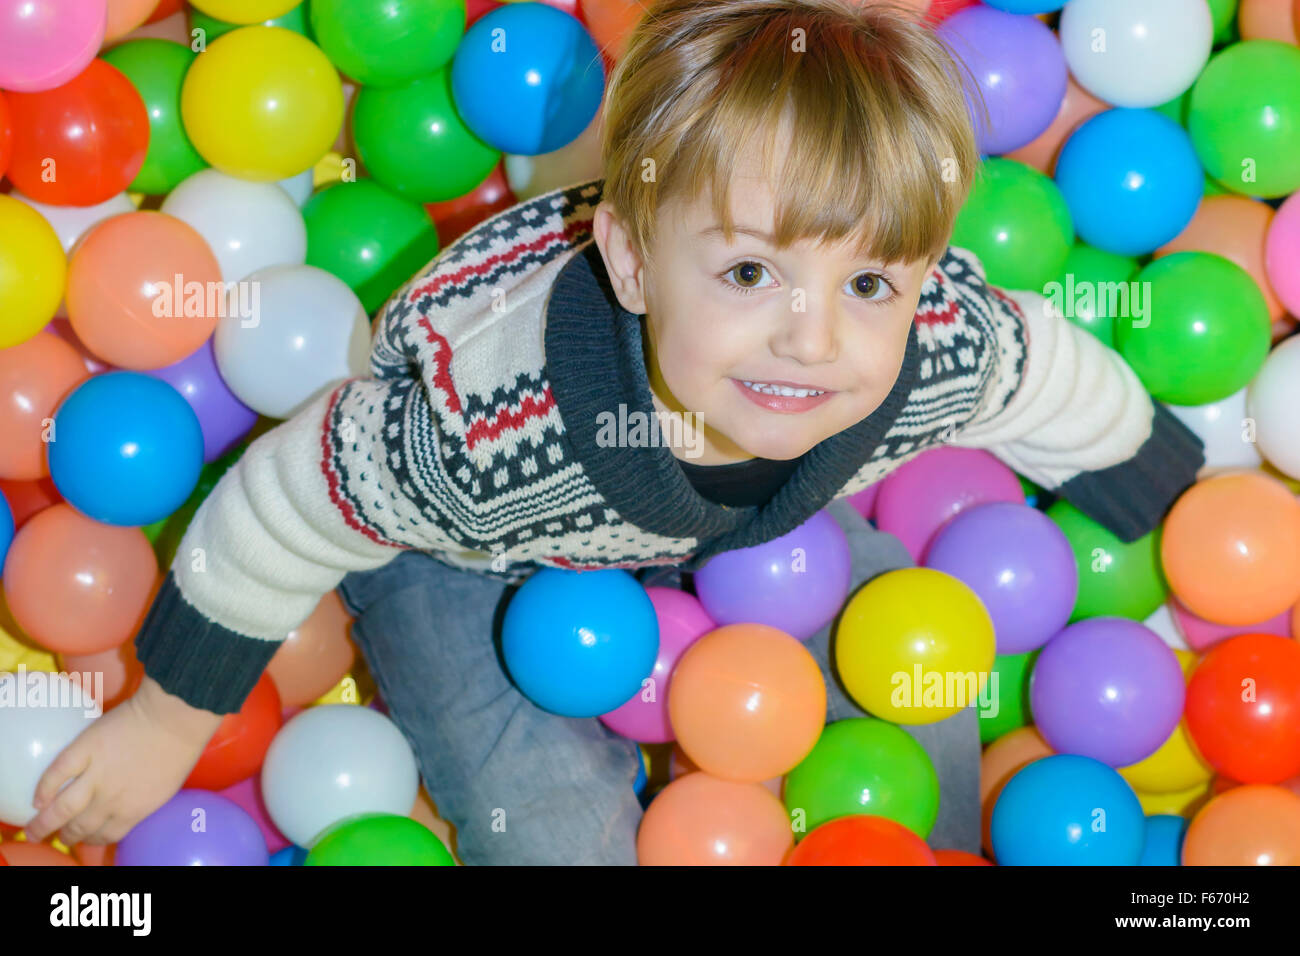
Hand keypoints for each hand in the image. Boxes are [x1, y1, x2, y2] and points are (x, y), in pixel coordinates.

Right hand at [23, 676, 223, 846]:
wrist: (176, 716)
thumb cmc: (180, 746)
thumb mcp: (166, 786)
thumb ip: (142, 799)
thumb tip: (127, 803)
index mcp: (135, 809)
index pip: (107, 835)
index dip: (93, 839)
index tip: (87, 837)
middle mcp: (112, 799)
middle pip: (81, 827)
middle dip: (67, 836)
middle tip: (60, 836)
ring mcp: (96, 775)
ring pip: (62, 809)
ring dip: (45, 822)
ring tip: (35, 828)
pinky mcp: (83, 751)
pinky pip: (55, 775)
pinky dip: (44, 789)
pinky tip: (38, 798)